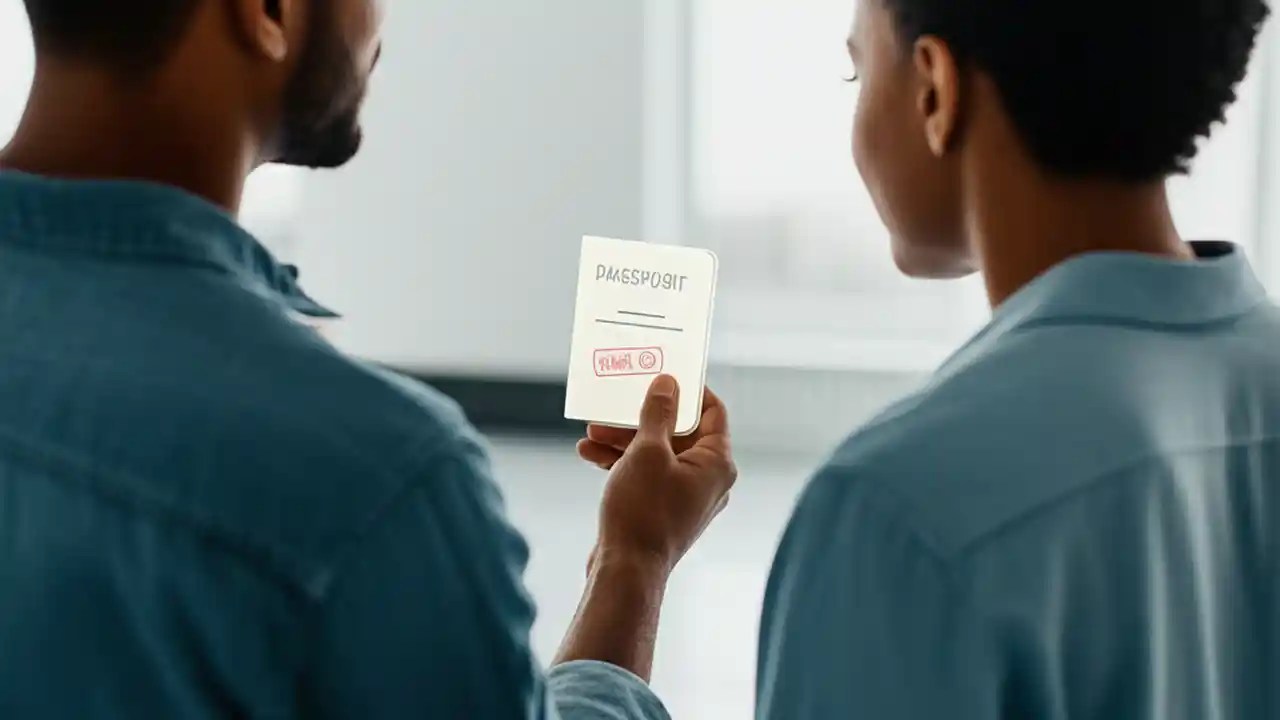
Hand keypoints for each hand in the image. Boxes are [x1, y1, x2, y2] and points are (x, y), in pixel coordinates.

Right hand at [576, 375, 736, 576]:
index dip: (690, 391)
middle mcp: (708, 480)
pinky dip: (622, 462)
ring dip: (625, 439)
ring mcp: (686, 497)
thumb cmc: (643, 510)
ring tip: (592, 430)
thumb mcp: (647, 452)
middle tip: (616, 404)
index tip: (664, 375)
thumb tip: (668, 384)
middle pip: (680, 433)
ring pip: (658, 454)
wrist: (626, 569)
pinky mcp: (663, 510)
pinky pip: (647, 475)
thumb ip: (658, 414)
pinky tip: (590, 453)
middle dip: (643, 417)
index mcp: (717, 463)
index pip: (713, 412)